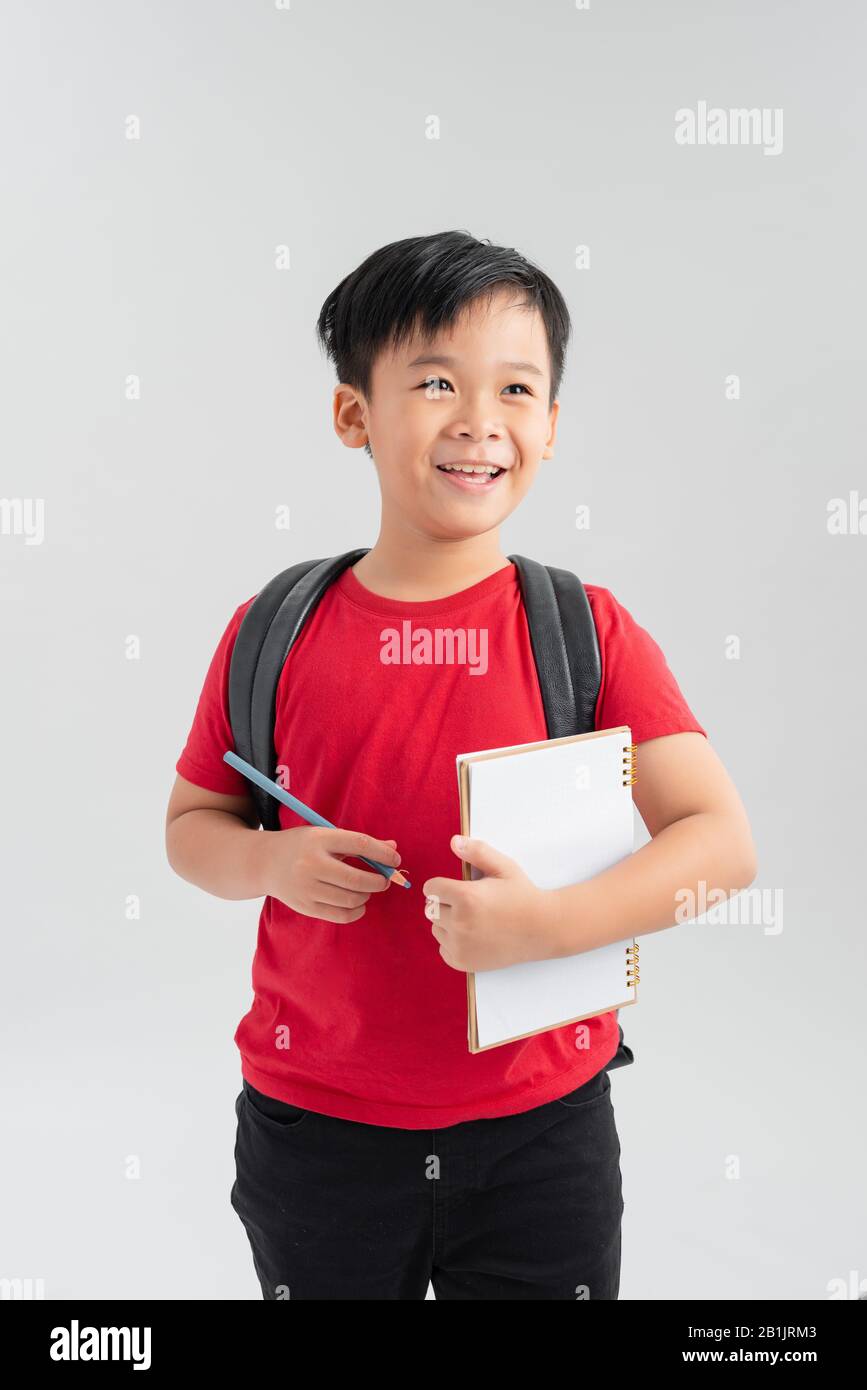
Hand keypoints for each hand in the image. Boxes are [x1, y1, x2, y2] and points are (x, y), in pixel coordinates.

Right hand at [259, 827, 401, 921]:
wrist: (264, 863)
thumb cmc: (302, 846)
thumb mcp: (326, 836)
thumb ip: (359, 842)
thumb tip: (393, 848)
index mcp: (318, 839)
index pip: (359, 844)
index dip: (383, 854)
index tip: (395, 860)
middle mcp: (311, 864)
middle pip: (356, 878)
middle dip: (379, 881)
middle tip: (385, 880)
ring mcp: (306, 888)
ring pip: (350, 899)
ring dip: (367, 896)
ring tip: (368, 889)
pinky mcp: (305, 906)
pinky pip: (340, 915)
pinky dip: (356, 911)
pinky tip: (358, 903)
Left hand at [422, 835, 556, 971]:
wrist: (543, 929)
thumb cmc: (522, 895)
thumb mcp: (503, 867)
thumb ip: (477, 852)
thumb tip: (454, 841)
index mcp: (466, 897)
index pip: (431, 888)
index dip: (443, 885)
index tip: (458, 888)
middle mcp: (459, 923)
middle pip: (432, 909)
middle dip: (446, 904)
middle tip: (470, 905)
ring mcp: (460, 945)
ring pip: (436, 929)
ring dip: (448, 923)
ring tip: (473, 920)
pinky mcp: (463, 962)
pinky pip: (443, 948)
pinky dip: (453, 943)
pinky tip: (473, 936)